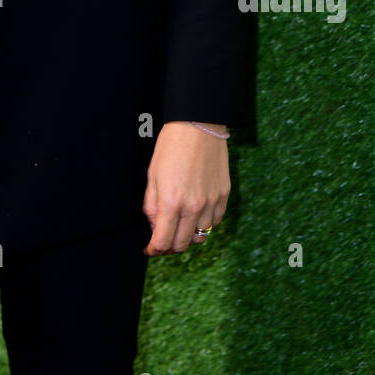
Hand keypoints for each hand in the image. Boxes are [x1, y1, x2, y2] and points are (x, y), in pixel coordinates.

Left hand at [142, 121, 229, 254]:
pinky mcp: (224, 196)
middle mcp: (194, 207)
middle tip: (162, 240)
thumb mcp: (152, 175)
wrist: (198, 125)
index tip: (150, 249)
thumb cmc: (171, 146)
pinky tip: (195, 215)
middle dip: (169, 247)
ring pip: (201, 237)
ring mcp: (211, 203)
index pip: (163, 241)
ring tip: (179, 228)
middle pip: (182, 244)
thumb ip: (152, 205)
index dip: (154, 249)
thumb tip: (155, 227)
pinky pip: (214, 222)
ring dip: (187, 237)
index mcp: (171, 202)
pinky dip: (204, 224)